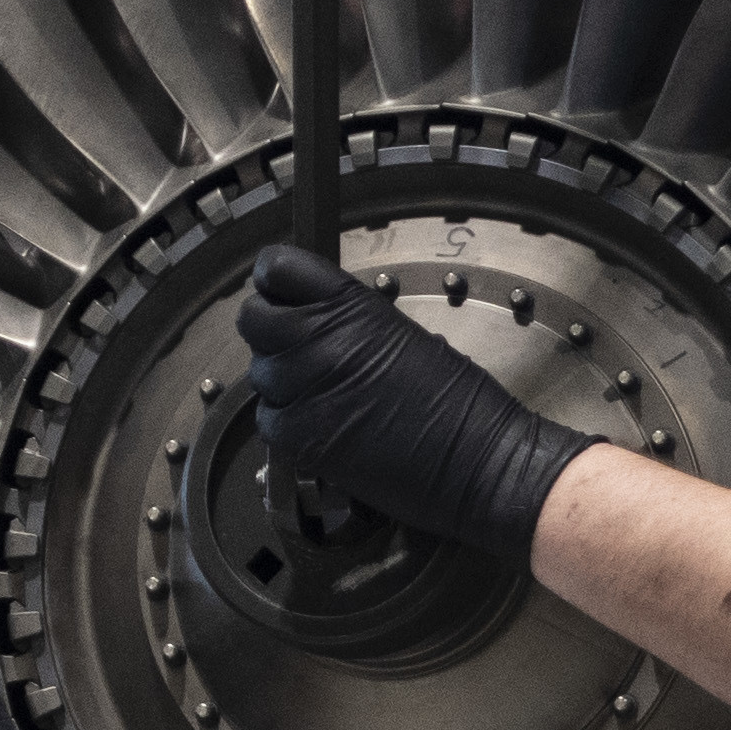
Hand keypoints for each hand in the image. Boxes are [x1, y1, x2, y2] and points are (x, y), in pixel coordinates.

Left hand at [234, 251, 594, 561]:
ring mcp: (305, 391)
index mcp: (349, 306)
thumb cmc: (457, 400)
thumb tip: (309, 314)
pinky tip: (321, 422)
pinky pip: (269, 418)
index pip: (276, 268)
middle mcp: (319, 342)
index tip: (280, 290)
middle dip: (269, 328)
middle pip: (253, 318)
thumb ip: (346, 318)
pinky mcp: (300, 438)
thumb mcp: (401, 333)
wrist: (477, 461)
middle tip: (295, 344)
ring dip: (281, 379)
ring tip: (321, 391)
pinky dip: (285, 420)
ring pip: (260, 372)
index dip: (274, 279)